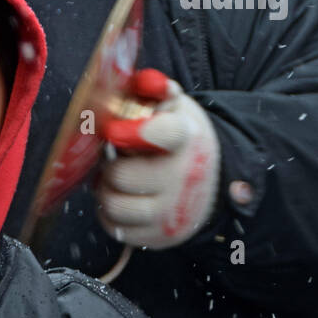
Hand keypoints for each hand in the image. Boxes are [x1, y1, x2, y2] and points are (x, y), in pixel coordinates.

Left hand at [95, 69, 221, 248]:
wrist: (212, 184)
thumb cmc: (181, 141)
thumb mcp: (176, 109)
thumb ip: (155, 90)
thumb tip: (143, 80)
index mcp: (185, 139)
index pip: (160, 134)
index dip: (133, 132)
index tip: (114, 131)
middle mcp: (180, 179)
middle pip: (119, 174)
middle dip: (110, 164)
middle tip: (116, 158)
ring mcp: (169, 212)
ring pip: (113, 204)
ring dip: (106, 190)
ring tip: (116, 179)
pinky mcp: (158, 237)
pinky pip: (114, 227)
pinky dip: (110, 213)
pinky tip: (124, 198)